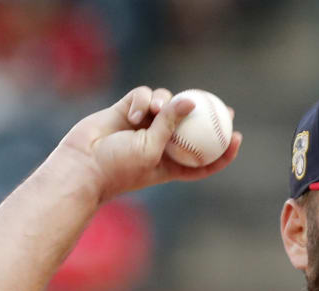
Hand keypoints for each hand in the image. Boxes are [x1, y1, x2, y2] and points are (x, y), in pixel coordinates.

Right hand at [53, 85, 243, 202]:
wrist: (81, 164)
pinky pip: (144, 95)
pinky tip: (134, 113)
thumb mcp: (151, 150)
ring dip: (164, 103)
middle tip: (224, 108)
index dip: (222, 151)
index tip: (237, 138)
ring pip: (166, 103)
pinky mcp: (127, 109)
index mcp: (170, 164)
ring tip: (152, 111)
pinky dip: (141, 100)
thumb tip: (190, 100)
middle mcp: (159, 143)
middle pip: (190, 126)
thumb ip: (171, 125)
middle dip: (208, 116)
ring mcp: (143, 125)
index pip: (203, 159)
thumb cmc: (118, 167)